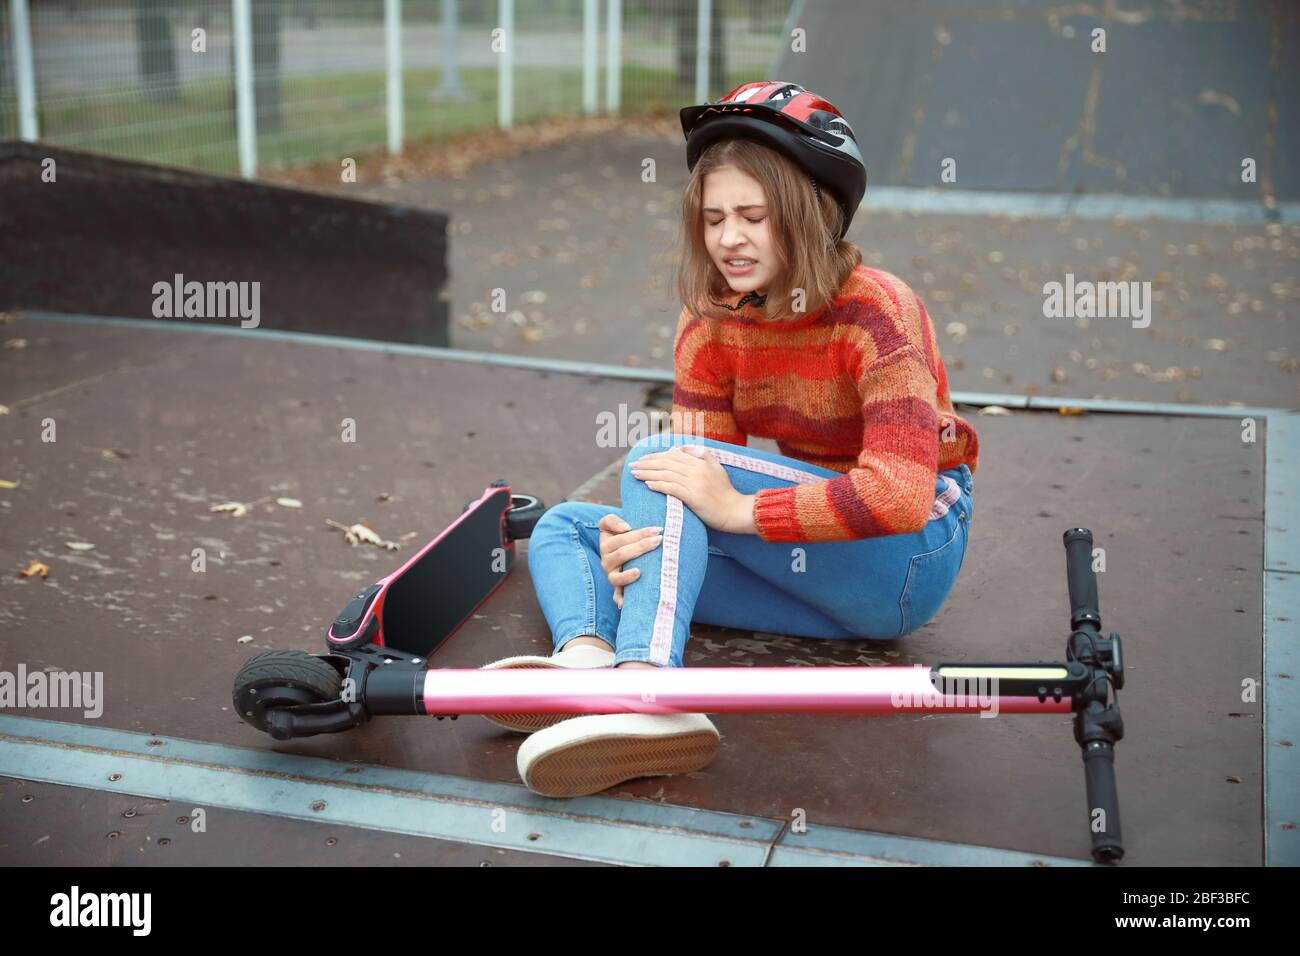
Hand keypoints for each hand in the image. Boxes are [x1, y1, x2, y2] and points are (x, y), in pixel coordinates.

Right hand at [597, 513, 662, 609]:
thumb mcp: (611, 524)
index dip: (639, 534)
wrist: (621, 550)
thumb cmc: (621, 535)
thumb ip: (611, 521)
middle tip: (660, 540)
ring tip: (639, 572)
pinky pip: (617, 594)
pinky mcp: (617, 587)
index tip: (657, 530)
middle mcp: (606, 561)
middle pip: (622, 554)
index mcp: (606, 544)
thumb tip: (625, 527)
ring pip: (617, 577)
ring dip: (628, 576)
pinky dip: (620, 599)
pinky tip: (623, 604)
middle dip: (642, 547)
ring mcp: (611, 575)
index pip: (621, 539)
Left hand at [629, 445, 751, 532]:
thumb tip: (683, 447)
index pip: (673, 455)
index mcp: (700, 462)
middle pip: (666, 463)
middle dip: (647, 463)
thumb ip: (702, 454)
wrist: (735, 511)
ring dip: (648, 473)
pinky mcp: (693, 497)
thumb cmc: (725, 492)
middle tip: (632, 466)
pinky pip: (672, 488)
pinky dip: (659, 485)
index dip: (656, 456)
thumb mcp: (717, 467)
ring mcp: (695, 483)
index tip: (642, 459)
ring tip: (635, 474)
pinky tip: (648, 484)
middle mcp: (696, 470)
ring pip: (666, 474)